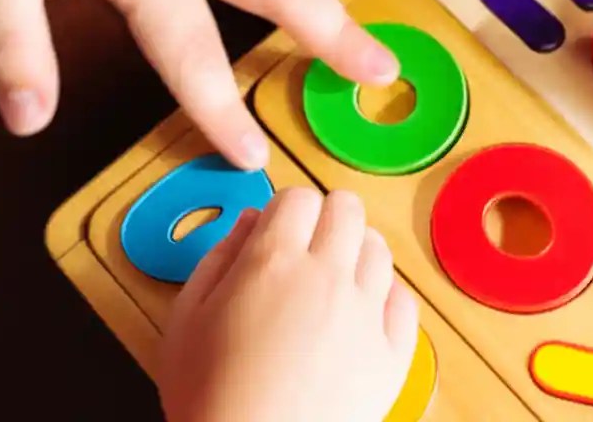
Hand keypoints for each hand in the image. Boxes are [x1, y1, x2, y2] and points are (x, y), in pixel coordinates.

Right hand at [157, 188, 418, 421]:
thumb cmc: (209, 395)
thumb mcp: (187, 316)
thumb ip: (219, 257)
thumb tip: (250, 221)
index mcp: (273, 262)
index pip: (298, 196)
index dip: (285, 207)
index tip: (277, 229)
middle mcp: (327, 277)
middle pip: (348, 210)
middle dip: (327, 216)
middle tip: (310, 242)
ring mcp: (366, 315)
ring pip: (380, 249)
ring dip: (358, 250)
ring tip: (336, 275)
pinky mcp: (392, 355)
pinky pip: (405, 301)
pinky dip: (388, 294)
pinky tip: (366, 307)